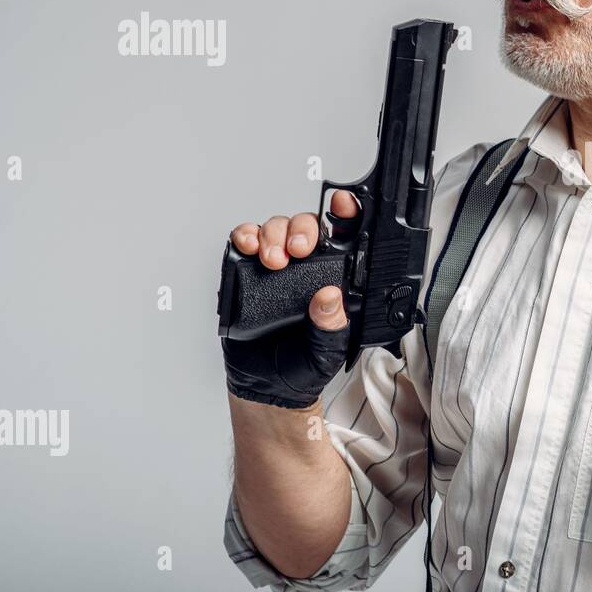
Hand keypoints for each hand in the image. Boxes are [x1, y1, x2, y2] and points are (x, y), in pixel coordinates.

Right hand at [221, 191, 358, 408]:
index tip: (343, 206)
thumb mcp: (329, 348)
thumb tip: (330, 297)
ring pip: (275, 228)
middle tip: (299, 250)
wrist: (268, 386)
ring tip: (272, 259)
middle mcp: (306, 266)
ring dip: (273, 235)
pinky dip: (245, 237)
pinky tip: (249, 247)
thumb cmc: (305, 364)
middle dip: (302, 229)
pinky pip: (244, 242)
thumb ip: (331, 325)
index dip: (346, 215)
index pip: (345, 237)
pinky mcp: (245, 273)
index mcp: (336, 277)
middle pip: (305, 225)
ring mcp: (275, 267)